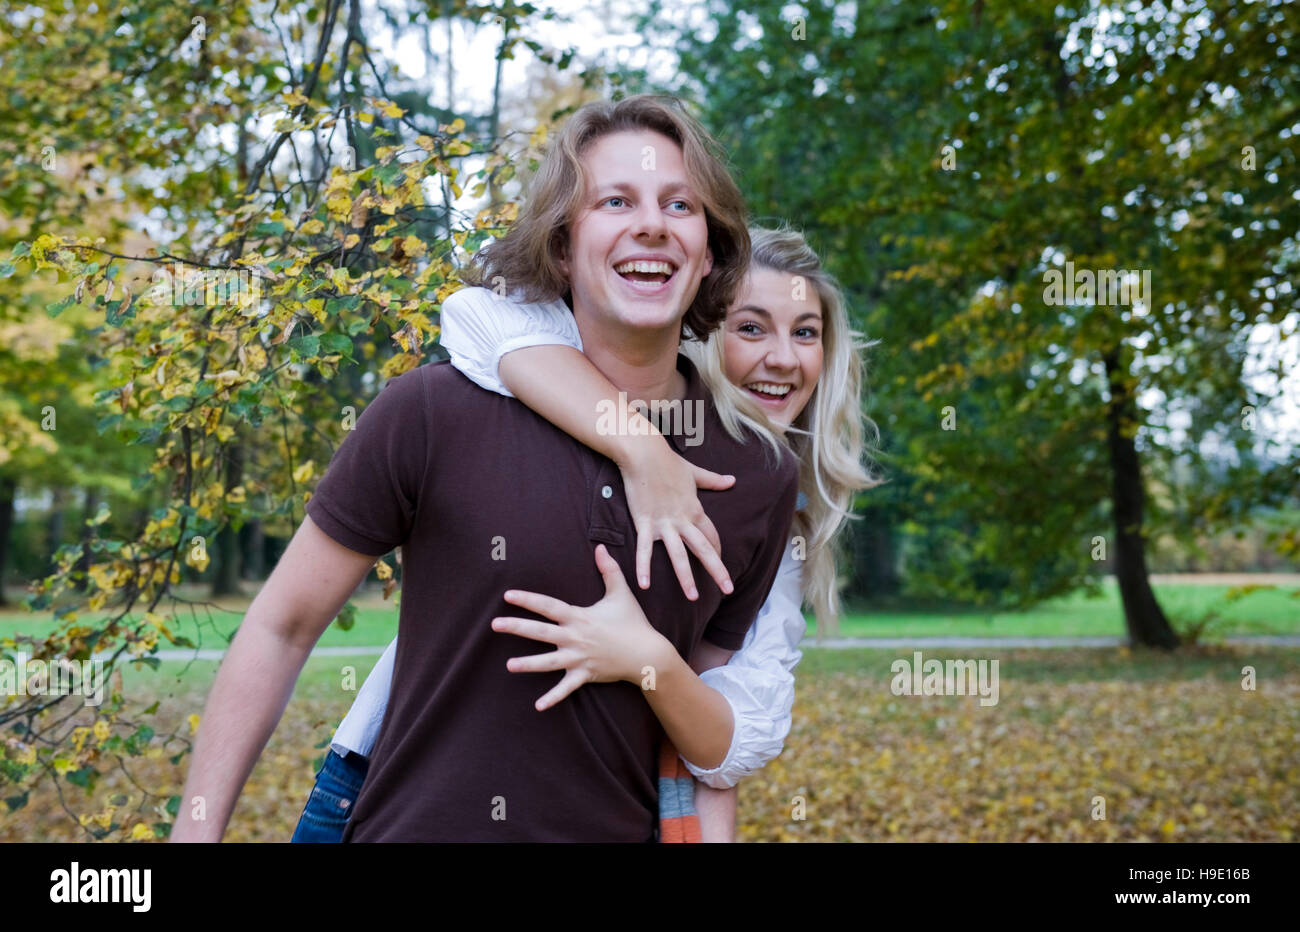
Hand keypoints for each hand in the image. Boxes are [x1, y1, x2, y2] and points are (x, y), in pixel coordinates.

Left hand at [491, 545, 673, 710]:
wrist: (648, 653)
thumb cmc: (633, 622)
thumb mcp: (621, 593)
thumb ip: (609, 570)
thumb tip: (601, 547)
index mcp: (580, 617)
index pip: (549, 606)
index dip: (528, 599)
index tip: (508, 595)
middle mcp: (576, 638)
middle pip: (541, 632)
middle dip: (517, 628)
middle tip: (494, 625)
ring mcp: (580, 658)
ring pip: (550, 662)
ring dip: (529, 664)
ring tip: (509, 665)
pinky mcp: (586, 675)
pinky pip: (567, 688)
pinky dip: (553, 698)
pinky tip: (538, 706)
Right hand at [619, 437, 734, 600]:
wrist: (645, 454)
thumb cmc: (668, 462)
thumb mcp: (695, 473)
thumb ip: (714, 480)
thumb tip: (732, 480)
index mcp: (695, 510)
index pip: (711, 537)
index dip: (717, 552)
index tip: (719, 563)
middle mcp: (683, 520)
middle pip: (703, 549)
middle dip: (716, 571)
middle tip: (727, 590)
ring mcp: (664, 523)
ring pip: (678, 554)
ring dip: (685, 577)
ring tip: (692, 597)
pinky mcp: (645, 522)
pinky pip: (644, 549)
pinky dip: (644, 567)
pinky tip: (644, 585)